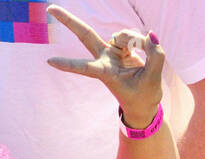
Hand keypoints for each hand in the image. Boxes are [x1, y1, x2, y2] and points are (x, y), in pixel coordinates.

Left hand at [46, 5, 163, 126]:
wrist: (144, 103)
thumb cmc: (143, 97)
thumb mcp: (152, 80)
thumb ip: (155, 56)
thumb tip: (150, 35)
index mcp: (106, 73)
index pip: (85, 68)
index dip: (68, 64)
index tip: (49, 62)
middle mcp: (105, 59)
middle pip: (85, 35)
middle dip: (69, 21)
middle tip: (50, 9)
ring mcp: (112, 51)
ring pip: (122, 34)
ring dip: (136, 39)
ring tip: (144, 53)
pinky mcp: (121, 47)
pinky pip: (133, 35)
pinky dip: (141, 40)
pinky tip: (144, 47)